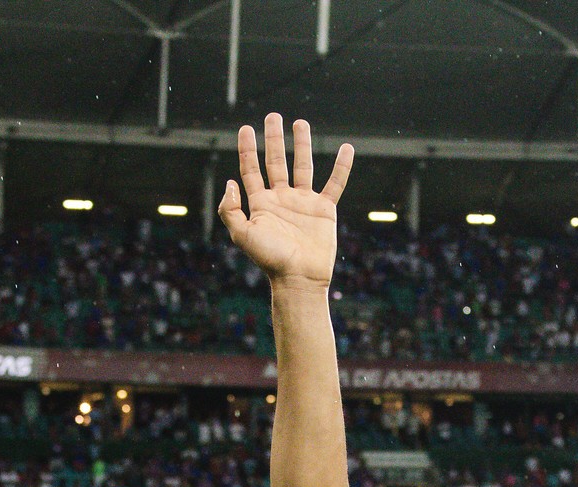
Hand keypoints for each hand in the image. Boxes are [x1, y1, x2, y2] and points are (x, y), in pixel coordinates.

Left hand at [219, 113, 353, 290]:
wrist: (299, 278)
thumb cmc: (270, 260)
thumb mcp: (242, 235)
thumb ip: (231, 210)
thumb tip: (230, 182)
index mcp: (261, 203)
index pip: (252, 169)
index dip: (248, 149)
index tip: (246, 129)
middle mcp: (281, 199)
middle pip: (276, 161)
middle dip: (274, 139)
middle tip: (273, 116)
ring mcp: (304, 202)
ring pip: (303, 166)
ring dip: (302, 144)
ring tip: (300, 122)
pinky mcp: (324, 209)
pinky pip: (335, 183)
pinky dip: (342, 166)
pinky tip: (347, 148)